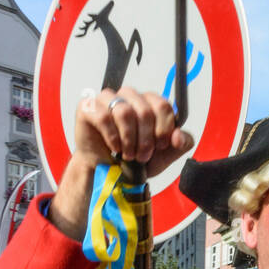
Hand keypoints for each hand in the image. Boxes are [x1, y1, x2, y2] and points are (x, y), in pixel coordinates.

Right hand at [73, 87, 193, 178]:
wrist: (108, 172)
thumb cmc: (135, 158)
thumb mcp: (165, 155)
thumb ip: (181, 143)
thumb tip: (178, 135)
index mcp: (149, 101)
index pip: (162, 105)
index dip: (164, 129)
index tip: (161, 145)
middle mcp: (129, 96)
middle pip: (145, 111)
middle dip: (146, 139)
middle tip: (142, 155)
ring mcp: (107, 99)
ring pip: (125, 112)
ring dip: (129, 139)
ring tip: (128, 153)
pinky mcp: (88, 107)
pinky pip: (103, 117)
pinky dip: (112, 137)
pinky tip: (114, 147)